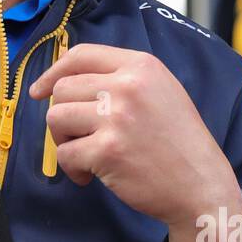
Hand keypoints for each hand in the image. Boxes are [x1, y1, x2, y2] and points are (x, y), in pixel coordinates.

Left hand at [28, 44, 241, 241]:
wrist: (201, 186)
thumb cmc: (179, 143)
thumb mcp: (160, 92)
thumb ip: (122, 79)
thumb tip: (65, 80)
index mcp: (142, 66)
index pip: (81, 55)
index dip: (54, 72)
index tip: (40, 90)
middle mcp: (128, 85)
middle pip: (63, 89)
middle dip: (64, 116)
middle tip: (80, 138)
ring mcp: (117, 117)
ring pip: (57, 118)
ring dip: (65, 141)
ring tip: (87, 156)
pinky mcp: (107, 150)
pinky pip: (65, 153)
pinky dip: (72, 168)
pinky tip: (90, 176)